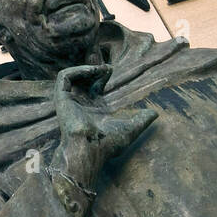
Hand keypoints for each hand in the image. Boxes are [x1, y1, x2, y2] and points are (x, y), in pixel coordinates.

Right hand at [51, 64, 157, 187]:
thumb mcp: (130, 128)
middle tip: (106, 67)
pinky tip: (90, 71)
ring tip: (98, 68)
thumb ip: (142, 120)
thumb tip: (155, 114)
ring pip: (71, 76)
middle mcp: (79, 104)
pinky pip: (63, 77)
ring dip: (84, 69)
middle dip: (93, 69)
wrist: (90, 149)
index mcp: (92, 109)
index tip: (111, 69)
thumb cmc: (107, 144)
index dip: (101, 75)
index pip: (94, 86)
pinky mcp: (61, 98)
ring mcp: (69, 101)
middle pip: (83, 79)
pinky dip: (76, 70)